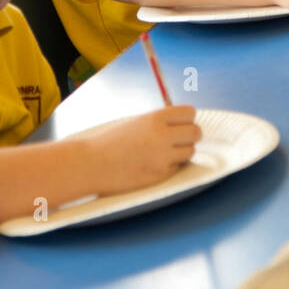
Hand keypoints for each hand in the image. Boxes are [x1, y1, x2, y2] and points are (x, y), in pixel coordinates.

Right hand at [79, 107, 200, 194]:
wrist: (92, 164)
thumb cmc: (111, 141)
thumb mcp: (136, 122)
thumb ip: (160, 121)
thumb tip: (184, 122)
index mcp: (155, 119)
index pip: (189, 113)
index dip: (187, 118)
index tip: (181, 122)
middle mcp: (162, 137)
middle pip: (196, 133)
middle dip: (190, 135)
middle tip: (179, 138)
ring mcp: (163, 158)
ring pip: (190, 151)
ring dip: (182, 151)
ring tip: (164, 152)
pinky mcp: (160, 175)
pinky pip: (177, 167)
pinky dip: (171, 165)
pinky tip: (154, 163)